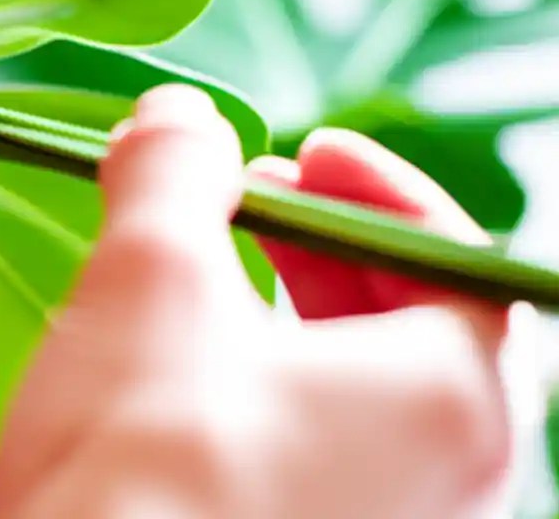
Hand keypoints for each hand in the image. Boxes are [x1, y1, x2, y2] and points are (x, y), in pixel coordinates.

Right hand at [0, 85, 510, 518]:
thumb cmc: (138, 473)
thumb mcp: (146, 277)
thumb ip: (172, 172)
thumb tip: (177, 117)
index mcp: (451, 403)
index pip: (462, 260)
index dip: (377, 188)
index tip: (304, 153)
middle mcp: (451, 486)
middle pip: (419, 327)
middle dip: (326, 249)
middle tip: (251, 205)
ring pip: (367, 402)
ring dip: (295, 321)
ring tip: (204, 286)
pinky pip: (323, 465)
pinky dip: (271, 399)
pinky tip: (185, 386)